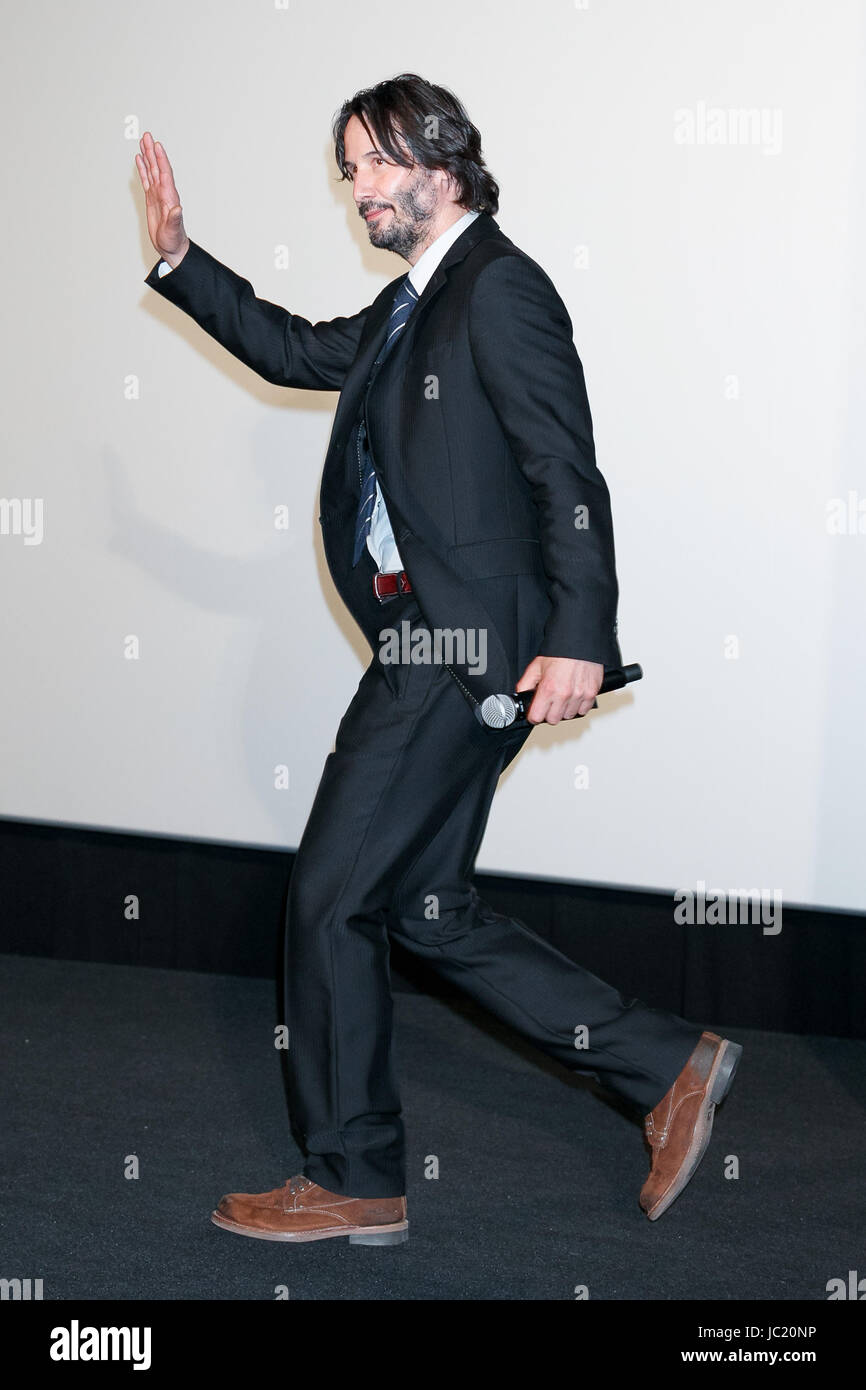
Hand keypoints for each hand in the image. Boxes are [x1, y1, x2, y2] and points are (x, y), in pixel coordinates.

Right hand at [135, 131, 189, 266]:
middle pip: (157, 167)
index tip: (156, 145)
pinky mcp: (152, 199)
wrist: (172, 247)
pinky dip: (143, 169)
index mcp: (169, 197)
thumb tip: (178, 208)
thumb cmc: (174, 240)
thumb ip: (175, 219)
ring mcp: (158, 194)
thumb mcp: (174, 230)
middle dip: (152, 152)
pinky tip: (140, 159)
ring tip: (143, 142)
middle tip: (147, 136)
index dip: (161, 159)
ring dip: (147, 156)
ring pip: (151, 171)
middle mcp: (164, 193)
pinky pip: (146, 180)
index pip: (164, 174)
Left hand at [516, 655, 602, 723]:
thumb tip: (521, 695)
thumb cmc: (559, 652)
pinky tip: (574, 697)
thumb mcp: (535, 666)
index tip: (535, 712)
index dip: (534, 715)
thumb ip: (525, 684)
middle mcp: (564, 694)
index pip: (537, 717)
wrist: (579, 641)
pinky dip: (578, 707)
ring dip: (564, 710)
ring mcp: (579, 695)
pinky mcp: (591, 693)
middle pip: (553, 720)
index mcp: (548, 688)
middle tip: (549, 703)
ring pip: (568, 716)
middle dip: (549, 713)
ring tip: (562, 697)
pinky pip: (583, 710)